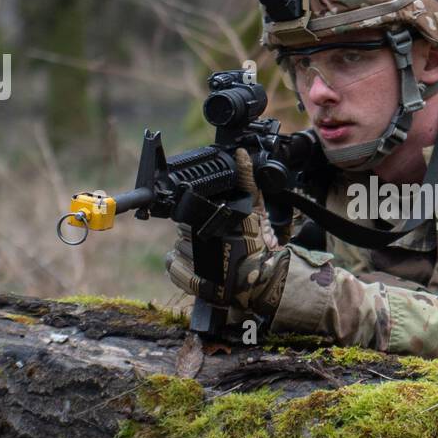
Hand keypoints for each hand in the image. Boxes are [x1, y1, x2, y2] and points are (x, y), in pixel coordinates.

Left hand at [165, 149, 287, 314]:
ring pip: (179, 249)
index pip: (190, 216)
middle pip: (184, 232)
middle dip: (195, 235)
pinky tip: (197, 269)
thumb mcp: (257, 210)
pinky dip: (180, 267)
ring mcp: (200, 265)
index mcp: (219, 224)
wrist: (264, 282)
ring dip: (189, 252)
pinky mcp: (193, 283)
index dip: (198, 220)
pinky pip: (173, 267)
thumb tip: (240, 154)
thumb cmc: (259, 246)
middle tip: (215, 245)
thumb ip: (248, 180)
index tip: (209, 228)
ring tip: (210, 258)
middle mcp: (208, 243)